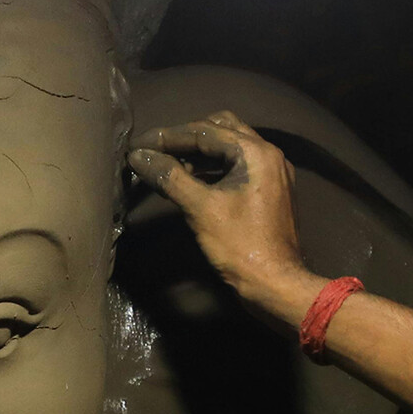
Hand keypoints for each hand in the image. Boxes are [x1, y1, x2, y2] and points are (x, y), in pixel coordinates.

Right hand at [125, 111, 321, 325]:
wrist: (275, 284)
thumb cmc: (239, 245)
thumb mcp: (200, 208)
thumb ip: (169, 176)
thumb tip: (137, 157)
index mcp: (256, 152)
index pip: (204, 131)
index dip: (167, 137)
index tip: (138, 145)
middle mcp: (268, 154)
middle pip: (220, 129)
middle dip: (185, 137)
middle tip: (155, 150)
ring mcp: (271, 172)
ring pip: (229, 148)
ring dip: (198, 152)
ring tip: (167, 164)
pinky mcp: (268, 190)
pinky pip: (236, 167)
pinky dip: (212, 168)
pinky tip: (188, 180)